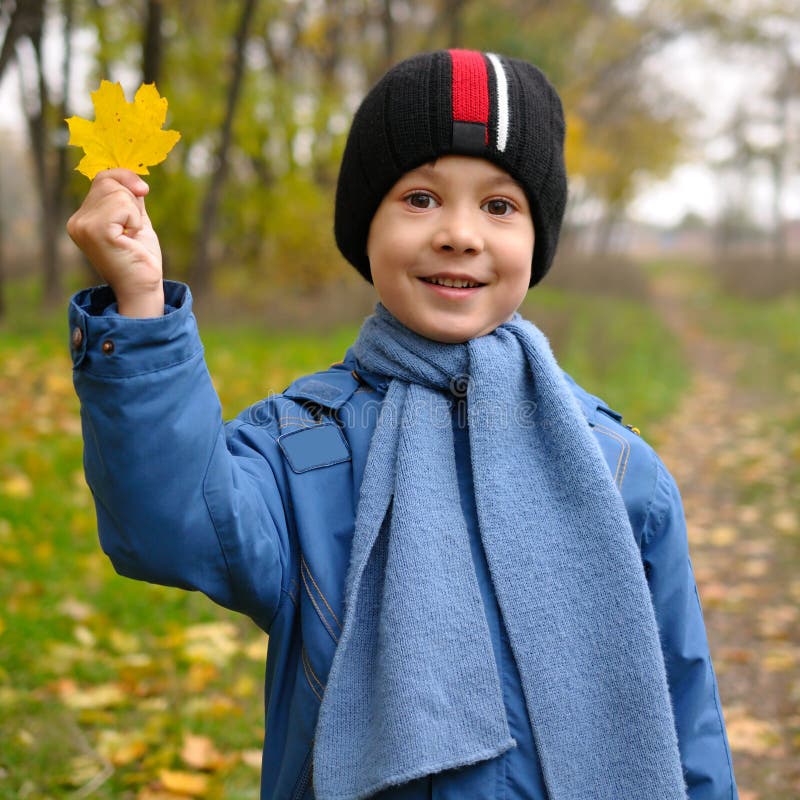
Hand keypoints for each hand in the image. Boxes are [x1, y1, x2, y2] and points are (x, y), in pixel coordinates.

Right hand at [67, 168, 163, 316]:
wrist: (143, 287)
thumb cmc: (141, 258)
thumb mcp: (136, 221)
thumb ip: (129, 199)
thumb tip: (132, 177)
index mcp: (84, 218)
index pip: (102, 178)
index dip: (125, 178)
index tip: (144, 191)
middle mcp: (77, 221)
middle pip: (108, 181)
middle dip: (132, 199)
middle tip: (134, 228)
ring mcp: (82, 226)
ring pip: (117, 192)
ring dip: (134, 213)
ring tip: (130, 236)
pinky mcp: (94, 231)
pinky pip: (122, 204)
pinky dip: (135, 219)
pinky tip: (130, 238)